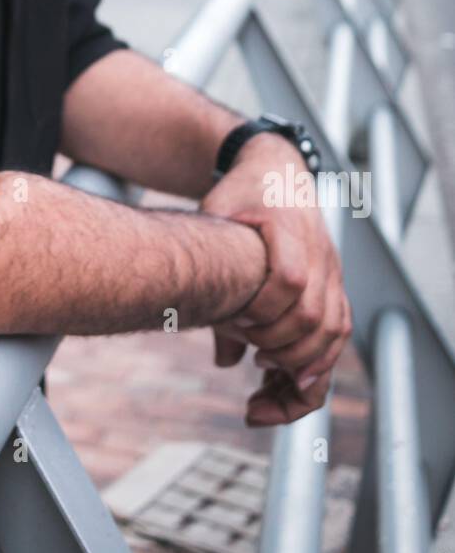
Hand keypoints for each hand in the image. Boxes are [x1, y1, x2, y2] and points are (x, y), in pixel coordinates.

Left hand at [202, 133, 351, 421]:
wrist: (278, 171)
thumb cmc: (239, 195)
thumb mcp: (214, 218)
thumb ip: (211, 274)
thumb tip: (223, 357)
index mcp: (286, 228)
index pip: (289, 278)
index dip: (263, 309)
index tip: (237, 323)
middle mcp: (318, 252)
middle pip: (314, 313)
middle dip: (279, 345)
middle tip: (250, 355)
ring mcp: (331, 270)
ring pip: (334, 328)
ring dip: (302, 360)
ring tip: (267, 373)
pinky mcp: (334, 285)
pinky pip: (339, 328)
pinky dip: (321, 359)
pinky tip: (292, 380)